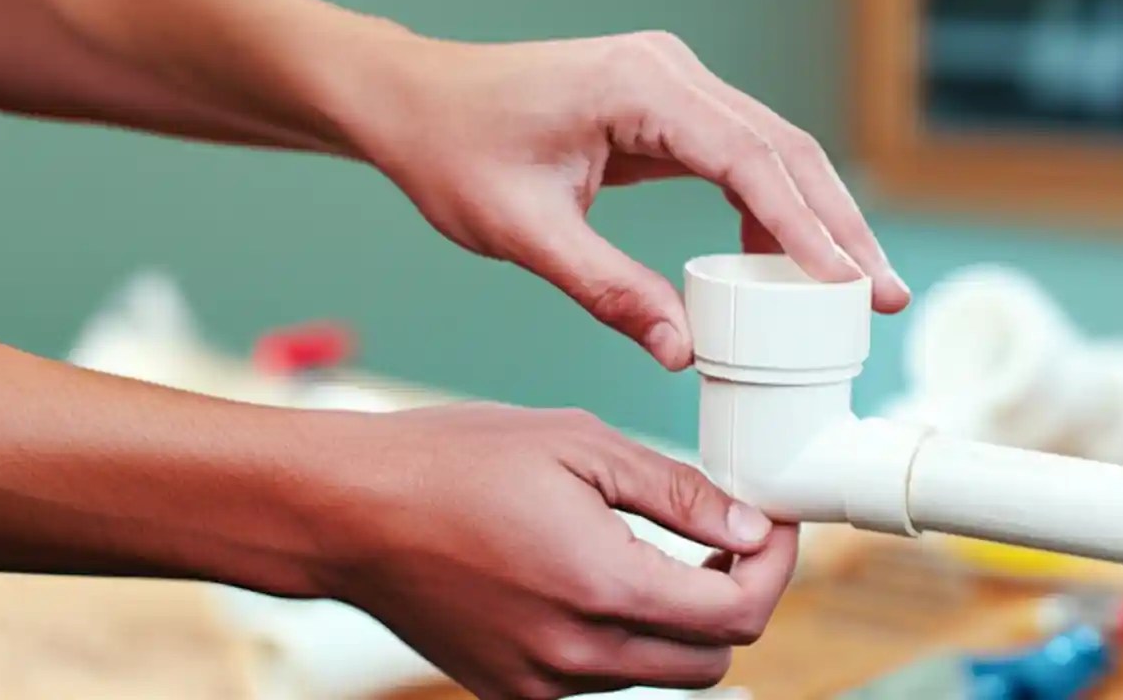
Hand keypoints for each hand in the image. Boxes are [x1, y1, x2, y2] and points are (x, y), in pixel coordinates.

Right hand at [305, 403, 798, 698]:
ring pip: (656, 671)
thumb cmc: (453, 462)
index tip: (769, 527)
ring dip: (676, 620)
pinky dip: (618, 639)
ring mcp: (540, 684)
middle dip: (732, 598)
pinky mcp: (508, 691)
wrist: (348, 511)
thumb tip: (748, 525)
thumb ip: (677, 493)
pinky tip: (592, 581)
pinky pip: (598, 679)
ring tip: (651, 551)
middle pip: (711, 658)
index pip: (740, 613)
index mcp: (606, 590)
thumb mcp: (579, 447)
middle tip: (719, 539)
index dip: (773, 568)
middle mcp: (578, 654)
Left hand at [336, 30, 909, 370]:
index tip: (851, 285)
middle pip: (784, 150)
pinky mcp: (664, 112)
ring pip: (772, 154)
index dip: (806, 227)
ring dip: (814, 222)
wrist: (414, 104)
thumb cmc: (454, 151)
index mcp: (639, 87)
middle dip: (838, 227)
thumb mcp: (524, 232)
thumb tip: (683, 351)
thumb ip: (607, 290)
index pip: (750, 158)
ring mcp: (671, 88)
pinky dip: (766, 215)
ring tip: (852, 293)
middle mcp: (669, 74)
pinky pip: (737, 161)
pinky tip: (778, 269)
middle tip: (883, 297)